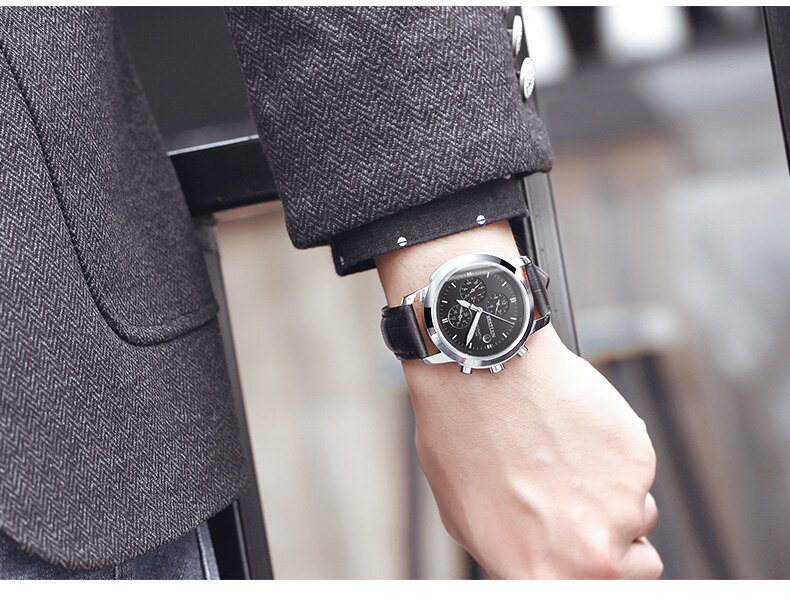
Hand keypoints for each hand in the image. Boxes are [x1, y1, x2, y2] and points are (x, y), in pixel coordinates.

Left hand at [377, 221, 662, 578]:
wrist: (483, 373)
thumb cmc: (463, 438)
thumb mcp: (468, 517)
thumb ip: (518, 552)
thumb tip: (542, 559)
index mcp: (543, 578)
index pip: (597, 591)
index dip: (590, 570)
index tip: (586, 550)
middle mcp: (590, 558)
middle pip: (638, 568)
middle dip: (616, 540)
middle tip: (579, 501)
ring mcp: (621, 509)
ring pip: (639, 511)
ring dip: (612, 491)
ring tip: (563, 454)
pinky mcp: (638, 462)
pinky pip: (638, 467)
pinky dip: (615, 452)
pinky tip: (574, 429)